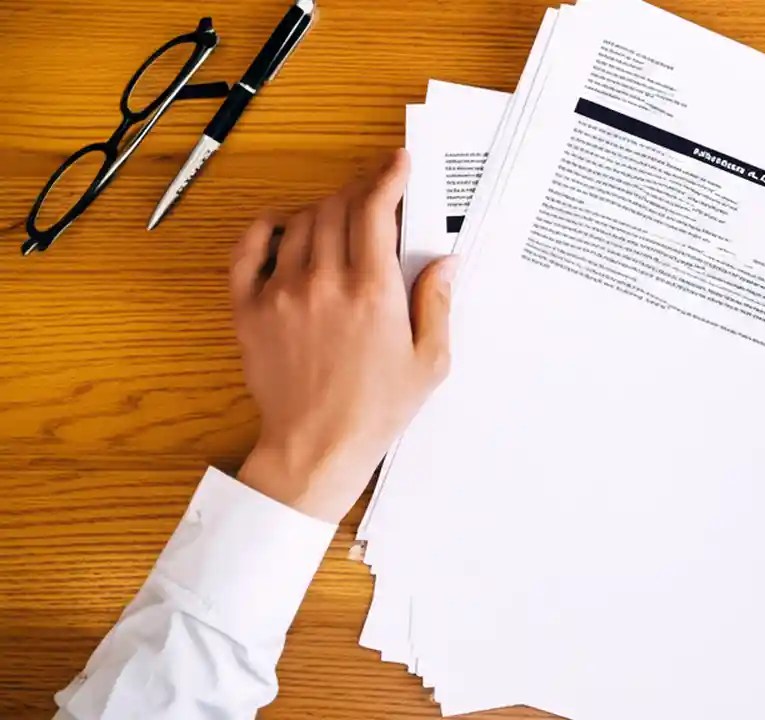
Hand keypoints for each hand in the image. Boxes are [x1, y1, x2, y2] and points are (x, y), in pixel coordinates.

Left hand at [230, 149, 455, 522]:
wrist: (316, 448)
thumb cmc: (375, 410)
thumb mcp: (429, 362)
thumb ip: (438, 304)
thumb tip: (446, 261)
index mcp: (373, 292)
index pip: (375, 209)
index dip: (388, 177)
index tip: (398, 164)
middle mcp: (324, 283)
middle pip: (337, 206)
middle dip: (360, 189)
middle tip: (376, 193)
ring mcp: (281, 293)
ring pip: (300, 221)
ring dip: (324, 209)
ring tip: (341, 219)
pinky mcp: (249, 309)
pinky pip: (249, 247)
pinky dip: (267, 226)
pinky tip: (285, 227)